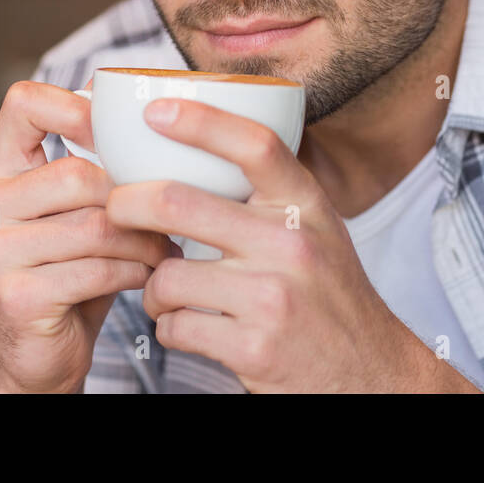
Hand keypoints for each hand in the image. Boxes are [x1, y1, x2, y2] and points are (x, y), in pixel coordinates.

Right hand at [0, 79, 177, 392]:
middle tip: (164, 216)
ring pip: (97, 225)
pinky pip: (99, 268)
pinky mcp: (16, 295)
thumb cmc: (69, 269)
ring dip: (144, 240)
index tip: (120, 135)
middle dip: (132, 198)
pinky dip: (136, 272)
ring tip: (164, 247)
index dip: (78, 107)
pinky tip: (146, 276)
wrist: (40, 356)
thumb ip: (90, 159)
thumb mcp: (75, 208)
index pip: (24, 103)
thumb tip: (120, 91)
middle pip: (78, 173)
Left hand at [104, 98, 478, 392]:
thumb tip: (195, 146)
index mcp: (305, 204)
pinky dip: (169, 327)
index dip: (199, 121)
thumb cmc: (327, 293)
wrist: (368, 372)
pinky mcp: (254, 348)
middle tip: (115, 208)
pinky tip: (190, 326)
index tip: (155, 111)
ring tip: (168, 293)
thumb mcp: (314, 227)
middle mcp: (291, 243)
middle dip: (126, 204)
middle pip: (179, 202)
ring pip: (167, 275)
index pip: (254, 144)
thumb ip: (268, 193)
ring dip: (152, 288)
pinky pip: (175, 326)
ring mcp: (272, 296)